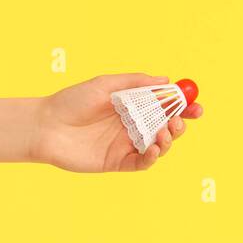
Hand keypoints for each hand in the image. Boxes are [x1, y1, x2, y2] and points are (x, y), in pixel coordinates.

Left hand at [34, 74, 204, 172]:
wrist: (46, 126)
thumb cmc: (72, 101)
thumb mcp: (105, 85)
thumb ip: (135, 83)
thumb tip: (166, 80)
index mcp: (131, 106)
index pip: (163, 106)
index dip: (182, 107)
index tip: (196, 104)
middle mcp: (131, 126)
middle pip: (165, 127)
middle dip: (179, 125)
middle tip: (180, 121)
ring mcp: (125, 145)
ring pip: (158, 146)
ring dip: (168, 140)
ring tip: (165, 132)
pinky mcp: (117, 162)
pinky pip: (142, 162)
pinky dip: (152, 156)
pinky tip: (153, 147)